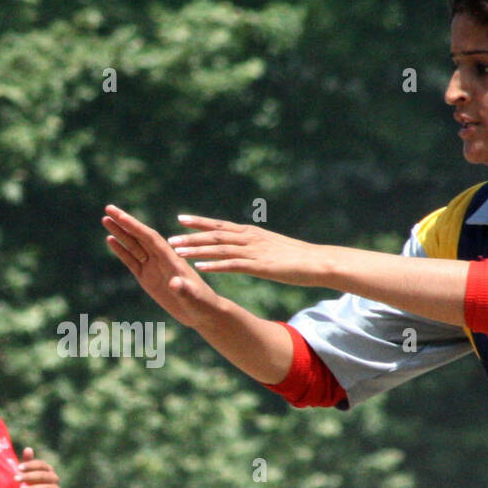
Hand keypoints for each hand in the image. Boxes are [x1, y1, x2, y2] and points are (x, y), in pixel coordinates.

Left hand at [17, 447, 61, 487]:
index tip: (18, 468)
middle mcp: (53, 478)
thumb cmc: (38, 483)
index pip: (40, 464)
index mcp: (48, 470)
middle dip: (29, 477)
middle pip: (43, 476)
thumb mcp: (33, 473)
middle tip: (15, 479)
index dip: (30, 465)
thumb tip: (28, 449)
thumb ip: (30, 463)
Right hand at [102, 204, 225, 329]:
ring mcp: (153, 267)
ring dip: (120, 233)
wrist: (202, 312)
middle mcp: (161, 259)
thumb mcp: (194, 297)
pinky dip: (121, 250)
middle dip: (124, 223)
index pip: (150, 238)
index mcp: (172, 259)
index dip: (135, 226)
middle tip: (108, 207)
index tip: (120, 215)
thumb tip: (175, 283)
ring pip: (133, 246)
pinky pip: (132, 261)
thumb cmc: (201, 304)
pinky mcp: (147, 277)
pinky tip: (111, 239)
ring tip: (105, 219)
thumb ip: (184, 290)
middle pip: (139, 237)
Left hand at [169, 215, 329, 286]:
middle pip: (214, 235)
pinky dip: (214, 265)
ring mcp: (254, 251)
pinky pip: (232, 265)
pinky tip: (199, 268)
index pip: (220, 225)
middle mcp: (249, 238)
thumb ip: (254, 245)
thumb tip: (241, 245)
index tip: (180, 219)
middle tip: (170, 238)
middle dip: (191, 236)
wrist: (317, 261)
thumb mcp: (270, 246)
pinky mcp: (260, 266)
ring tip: (177, 251)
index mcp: (251, 233)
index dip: (199, 222)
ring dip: (197, 250)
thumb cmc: (295, 257)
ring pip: (219, 248)